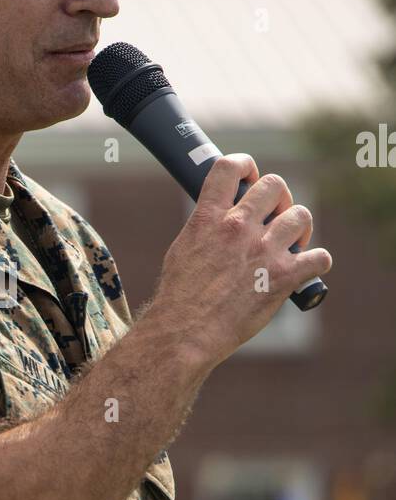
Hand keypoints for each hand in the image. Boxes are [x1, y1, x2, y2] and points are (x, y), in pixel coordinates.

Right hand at [152, 153, 331, 368]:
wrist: (186, 332)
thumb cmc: (179, 297)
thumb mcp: (183, 248)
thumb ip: (206, 225)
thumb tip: (221, 217)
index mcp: (209, 217)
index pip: (230, 167)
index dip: (246, 166)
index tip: (250, 178)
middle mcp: (238, 228)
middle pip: (275, 185)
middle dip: (279, 198)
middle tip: (275, 216)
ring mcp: (264, 251)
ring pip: (301, 215)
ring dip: (299, 228)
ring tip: (291, 242)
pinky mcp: (284, 277)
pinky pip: (320, 257)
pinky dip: (317, 262)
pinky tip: (307, 268)